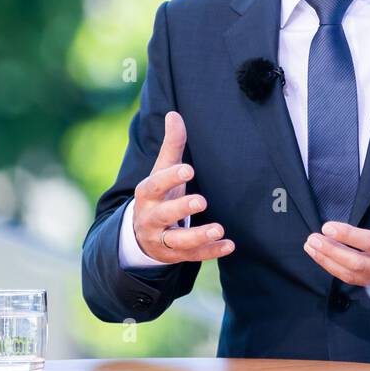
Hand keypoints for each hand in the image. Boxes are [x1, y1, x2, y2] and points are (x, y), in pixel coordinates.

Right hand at [132, 111, 234, 263]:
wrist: (141, 233)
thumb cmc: (159, 195)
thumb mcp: (162, 171)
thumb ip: (171, 146)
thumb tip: (174, 114)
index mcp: (147, 194)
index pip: (155, 185)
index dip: (170, 177)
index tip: (188, 169)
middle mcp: (151, 218)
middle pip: (163, 214)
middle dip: (181, 208)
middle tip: (202, 201)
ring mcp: (161, 239)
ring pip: (177, 241)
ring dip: (198, 236)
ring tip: (218, 228)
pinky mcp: (174, 255)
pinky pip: (193, 256)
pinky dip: (211, 252)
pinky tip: (229, 245)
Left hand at [303, 146, 369, 284]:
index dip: (349, 236)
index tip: (328, 226)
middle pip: (358, 265)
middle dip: (331, 253)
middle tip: (312, 239)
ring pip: (355, 276)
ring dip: (330, 263)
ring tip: (312, 248)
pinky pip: (359, 280)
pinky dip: (340, 271)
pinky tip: (326, 259)